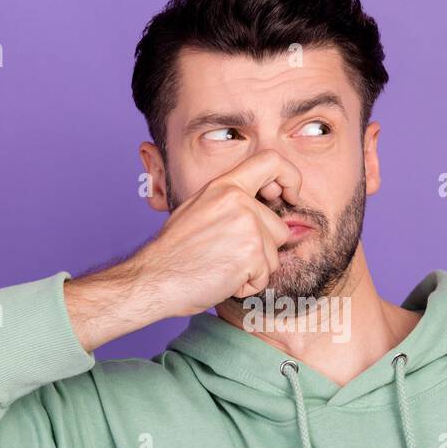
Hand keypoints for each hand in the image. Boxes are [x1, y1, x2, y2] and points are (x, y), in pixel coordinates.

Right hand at [133, 150, 298, 315]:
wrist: (156, 277)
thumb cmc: (174, 251)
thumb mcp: (198, 208)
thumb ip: (230, 201)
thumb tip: (265, 199)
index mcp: (225, 186)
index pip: (271, 162)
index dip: (290, 177)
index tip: (290, 195)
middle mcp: (239, 202)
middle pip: (279, 227)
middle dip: (261, 249)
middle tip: (226, 255)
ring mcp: (248, 228)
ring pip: (274, 255)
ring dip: (254, 269)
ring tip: (221, 266)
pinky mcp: (252, 255)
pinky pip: (264, 277)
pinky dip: (246, 286)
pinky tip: (222, 280)